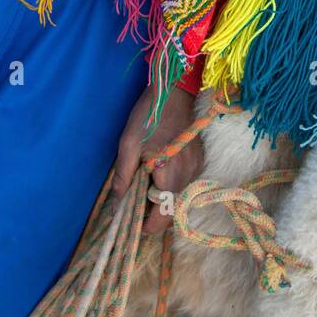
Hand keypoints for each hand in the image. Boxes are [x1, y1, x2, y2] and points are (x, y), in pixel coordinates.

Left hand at [112, 83, 204, 233]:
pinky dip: (172, 186)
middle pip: (172, 210)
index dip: (147, 225)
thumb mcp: (128, 145)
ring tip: (145, 183)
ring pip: (179, 198)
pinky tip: (159, 171)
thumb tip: (116, 208)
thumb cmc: (148, 116)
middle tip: (134, 200)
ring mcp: (197, 168)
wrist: (175, 91)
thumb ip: (123, 179)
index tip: (133, 221)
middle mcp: (189, 176)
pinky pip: (185, 184)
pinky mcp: (200, 161)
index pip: (163, 217)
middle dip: (153, 212)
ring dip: (162, 198)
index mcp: (170, 174)